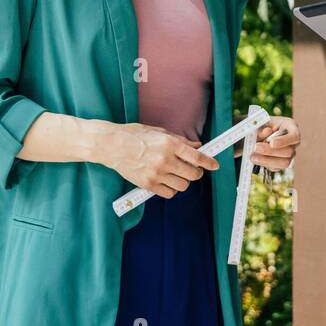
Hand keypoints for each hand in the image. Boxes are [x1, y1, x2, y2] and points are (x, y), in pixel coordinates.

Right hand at [100, 122, 218, 197]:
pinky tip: (166, 181)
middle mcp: (165, 160)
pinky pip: (169, 193)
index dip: (209, 162)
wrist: (110, 145)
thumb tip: (197, 146)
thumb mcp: (159, 132)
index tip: (215, 165)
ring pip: (183, 186)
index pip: (197, 157)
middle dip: (197, 173)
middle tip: (193, 169)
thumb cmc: (133, 135)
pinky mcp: (148, 185)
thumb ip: (180, 140)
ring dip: (184, 181)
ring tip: (177, 174)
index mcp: (170, 144)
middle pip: (193, 174)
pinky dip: (171, 189)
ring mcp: (156, 174)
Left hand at [249, 116, 299, 170]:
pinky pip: (276, 168)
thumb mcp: (261, 122)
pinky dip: (265, 164)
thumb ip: (263, 127)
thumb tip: (267, 132)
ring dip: (267, 160)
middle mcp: (293, 143)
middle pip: (289, 151)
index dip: (284, 141)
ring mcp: (289, 154)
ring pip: (284, 162)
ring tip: (253, 156)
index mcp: (291, 127)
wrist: (257, 132)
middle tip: (256, 147)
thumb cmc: (262, 125)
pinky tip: (255, 159)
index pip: (294, 136)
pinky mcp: (281, 163)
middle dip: (271, 151)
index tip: (272, 143)